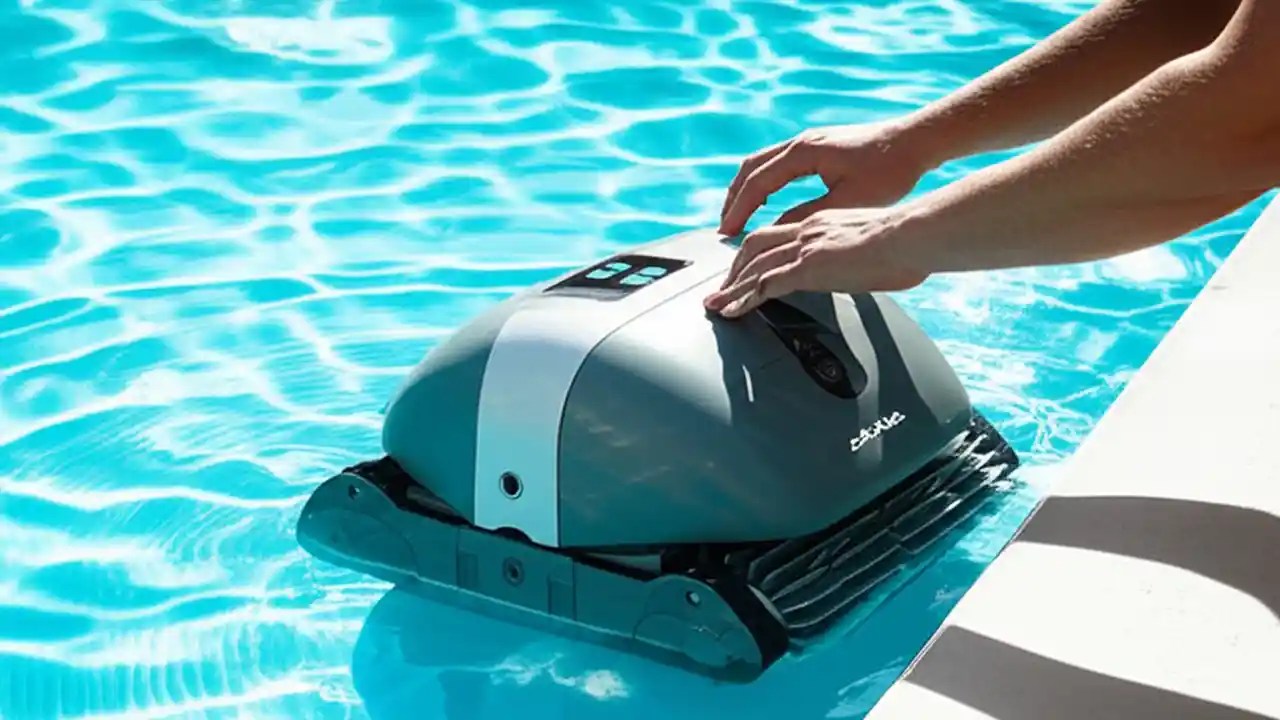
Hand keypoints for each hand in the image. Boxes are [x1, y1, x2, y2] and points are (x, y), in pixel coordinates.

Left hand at [703, 207, 929, 318]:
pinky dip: (744, 299)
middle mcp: (807, 230)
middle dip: (735, 268)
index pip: (778, 235)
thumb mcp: (873, 248)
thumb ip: (856, 259)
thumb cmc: (908, 242)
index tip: (749, 265)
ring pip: (754, 266)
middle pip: (755, 246)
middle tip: (722, 287)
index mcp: (823, 223)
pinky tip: (732, 311)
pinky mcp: (807, 268)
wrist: (912, 234)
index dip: (758, 252)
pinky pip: (765, 286)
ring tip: (716, 304)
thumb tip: (860, 273)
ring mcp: (805, 248)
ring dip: (732, 287)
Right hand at [718, 119, 936, 235]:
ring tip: (738, 216)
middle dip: (734, 199)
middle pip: (751, 169)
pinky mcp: (820, 146)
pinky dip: (764, 183)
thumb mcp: (847, 202)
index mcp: (803, 152)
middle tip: (724, 227)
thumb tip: (776, 229)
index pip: (757, 183)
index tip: (725, 234)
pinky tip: (767, 200)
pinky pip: (778, 163)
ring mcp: (810, 141)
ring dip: (747, 190)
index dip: (739, 211)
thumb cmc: (890, 170)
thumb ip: (807, 215)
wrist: (918, 141)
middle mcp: (801, 142)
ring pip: (763, 163)